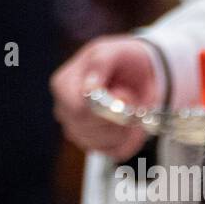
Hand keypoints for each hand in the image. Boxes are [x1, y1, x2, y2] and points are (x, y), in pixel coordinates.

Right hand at [50, 35, 160, 157]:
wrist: (140, 73)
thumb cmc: (123, 60)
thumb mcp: (114, 51)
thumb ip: (101, 63)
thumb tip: (89, 88)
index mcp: (63, 86)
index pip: (78, 110)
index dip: (106, 108)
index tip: (126, 95)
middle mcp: (66, 111)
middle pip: (89, 131)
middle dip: (118, 118)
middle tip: (132, 99)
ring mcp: (79, 130)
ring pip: (101, 145)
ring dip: (126, 130)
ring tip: (131, 109)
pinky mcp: (97, 144)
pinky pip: (115, 152)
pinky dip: (131, 141)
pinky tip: (132, 124)